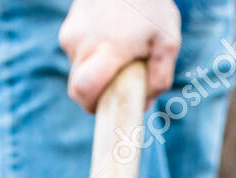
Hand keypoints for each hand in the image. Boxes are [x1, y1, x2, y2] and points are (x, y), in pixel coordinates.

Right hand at [58, 0, 180, 112]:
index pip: (83, 90)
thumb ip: (160, 78)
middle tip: (119, 87)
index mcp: (108, 49)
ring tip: (120, 55)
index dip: (92, 107)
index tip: (107, 109)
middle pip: (78, 87)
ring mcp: (71, 33)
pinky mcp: (67, 27)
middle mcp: (83, 42)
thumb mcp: (168, 43)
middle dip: (97, 95)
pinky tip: (111, 42)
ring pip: (78, 70)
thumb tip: (145, 104)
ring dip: (97, 73)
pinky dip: (92, 57)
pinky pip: (77, 54)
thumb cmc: (152, 8)